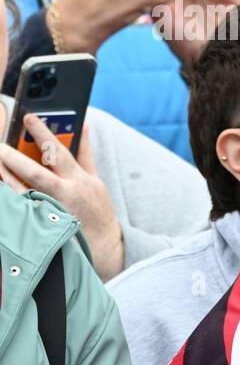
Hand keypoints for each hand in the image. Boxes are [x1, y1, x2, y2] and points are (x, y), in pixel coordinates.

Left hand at [0, 114, 124, 279]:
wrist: (104, 246)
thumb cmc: (97, 209)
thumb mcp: (95, 179)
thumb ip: (85, 152)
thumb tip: (83, 126)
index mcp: (80, 180)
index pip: (59, 152)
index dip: (43, 134)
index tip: (28, 118)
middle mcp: (66, 194)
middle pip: (35, 172)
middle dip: (14, 156)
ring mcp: (52, 210)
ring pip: (22, 190)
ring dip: (5, 175)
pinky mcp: (41, 224)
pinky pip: (19, 206)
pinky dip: (8, 195)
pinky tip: (1, 183)